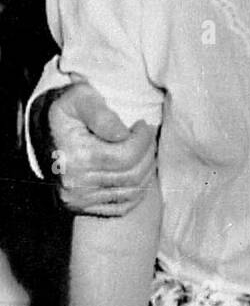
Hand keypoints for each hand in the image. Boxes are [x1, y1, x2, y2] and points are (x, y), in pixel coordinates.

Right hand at [48, 82, 155, 215]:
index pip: (126, 156)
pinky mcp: (81, 208)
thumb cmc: (69, 111)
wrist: (45, 131)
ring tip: (144, 151)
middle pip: (132, 175)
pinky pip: (123, 207)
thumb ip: (101, 113)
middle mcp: (74, 184)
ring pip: (132, 192)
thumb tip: (122, 134)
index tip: (143, 125)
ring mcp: (77, 199)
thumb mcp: (80, 98)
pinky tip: (137, 171)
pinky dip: (137, 191)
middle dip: (147, 153)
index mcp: (75, 157)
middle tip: (147, 137)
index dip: (143, 139)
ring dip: (146, 170)